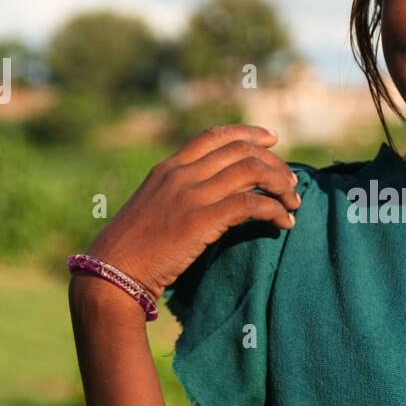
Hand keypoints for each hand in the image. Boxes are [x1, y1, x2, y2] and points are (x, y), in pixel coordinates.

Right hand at [81, 125, 301, 301]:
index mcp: (168, 168)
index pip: (215, 135)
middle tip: (291, 184)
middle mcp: (181, 174)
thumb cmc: (131, 249)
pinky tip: (285, 224)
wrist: (111, 272)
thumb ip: (178, 194)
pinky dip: (275, 211)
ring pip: (252, 171)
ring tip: (294, 204)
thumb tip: (210, 198)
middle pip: (241, 151)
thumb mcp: (153, 207)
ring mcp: (190, 195)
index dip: (249, 133)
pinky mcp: (201, 221)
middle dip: (275, 164)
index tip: (272, 140)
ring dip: (281, 186)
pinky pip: (251, 204)